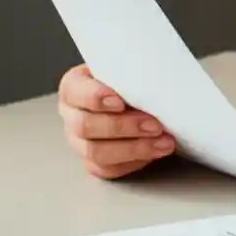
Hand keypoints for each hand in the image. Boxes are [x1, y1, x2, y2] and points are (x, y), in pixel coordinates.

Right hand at [57, 64, 174, 178]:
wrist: (142, 96)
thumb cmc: (134, 78)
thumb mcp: (131, 66)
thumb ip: (135, 69)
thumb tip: (160, 75)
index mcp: (74, 86)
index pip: (75, 91)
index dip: (95, 97)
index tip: (120, 101)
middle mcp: (72, 114)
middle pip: (85, 126)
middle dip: (123, 127)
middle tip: (155, 125)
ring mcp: (80, 141)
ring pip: (96, 152)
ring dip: (134, 148)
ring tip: (163, 143)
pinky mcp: (94, 161)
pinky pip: (108, 168)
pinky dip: (134, 162)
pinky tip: (155, 152)